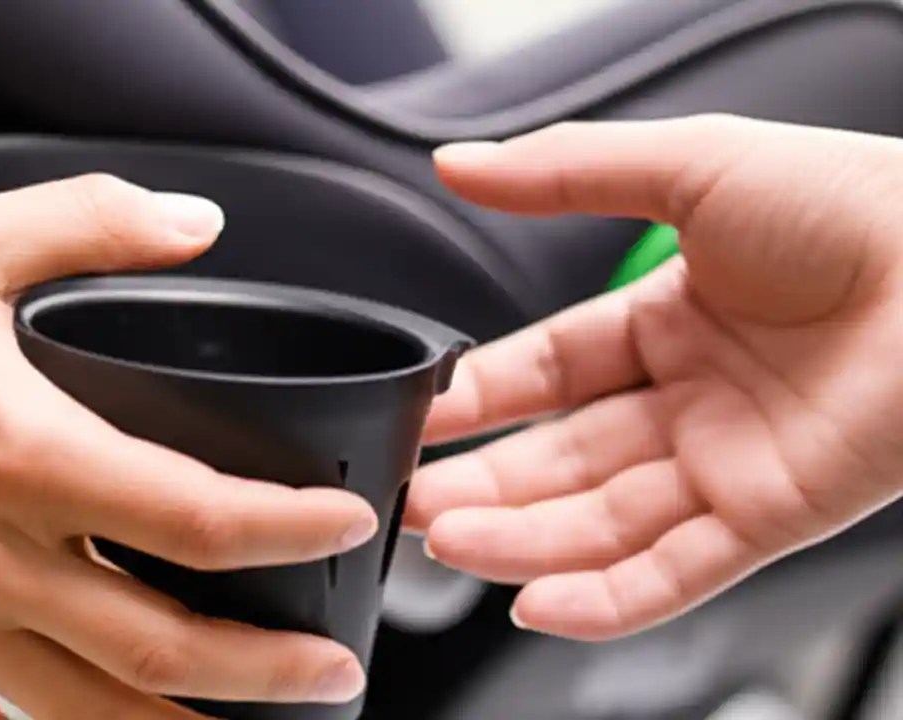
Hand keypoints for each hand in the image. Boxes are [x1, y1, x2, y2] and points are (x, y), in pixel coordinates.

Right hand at [406, 115, 902, 640]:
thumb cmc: (855, 204)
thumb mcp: (689, 166)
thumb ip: (565, 172)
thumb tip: (460, 167)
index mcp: (669, 319)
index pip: (548, 371)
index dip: (480, 396)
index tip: (417, 414)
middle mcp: (693, 399)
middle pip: (561, 458)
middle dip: (482, 483)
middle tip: (411, 499)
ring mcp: (729, 463)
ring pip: (602, 522)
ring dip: (521, 541)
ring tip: (447, 545)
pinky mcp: (773, 517)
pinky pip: (676, 572)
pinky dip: (605, 598)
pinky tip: (536, 602)